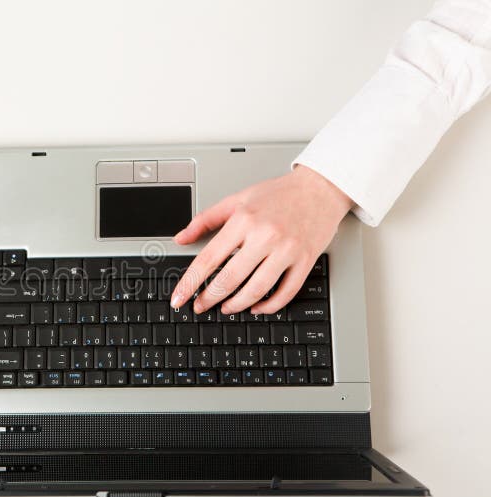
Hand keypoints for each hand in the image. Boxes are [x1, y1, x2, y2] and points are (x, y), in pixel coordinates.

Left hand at [170, 165, 353, 314]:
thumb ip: (205, 220)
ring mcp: (287, 250)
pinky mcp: (305, 260)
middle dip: (209, 298)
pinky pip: (286, 292)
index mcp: (243, 220)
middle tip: (200, 307)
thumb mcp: (237, 200)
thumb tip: (180, 238)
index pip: (208, 258)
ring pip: (256, 290)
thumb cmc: (278, 194)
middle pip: (230, 279)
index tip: (178, 297)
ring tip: (225, 308)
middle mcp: (264, 236)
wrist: (320, 188)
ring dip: (236, 305)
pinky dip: (269, 305)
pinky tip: (256, 307)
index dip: (190, 282)